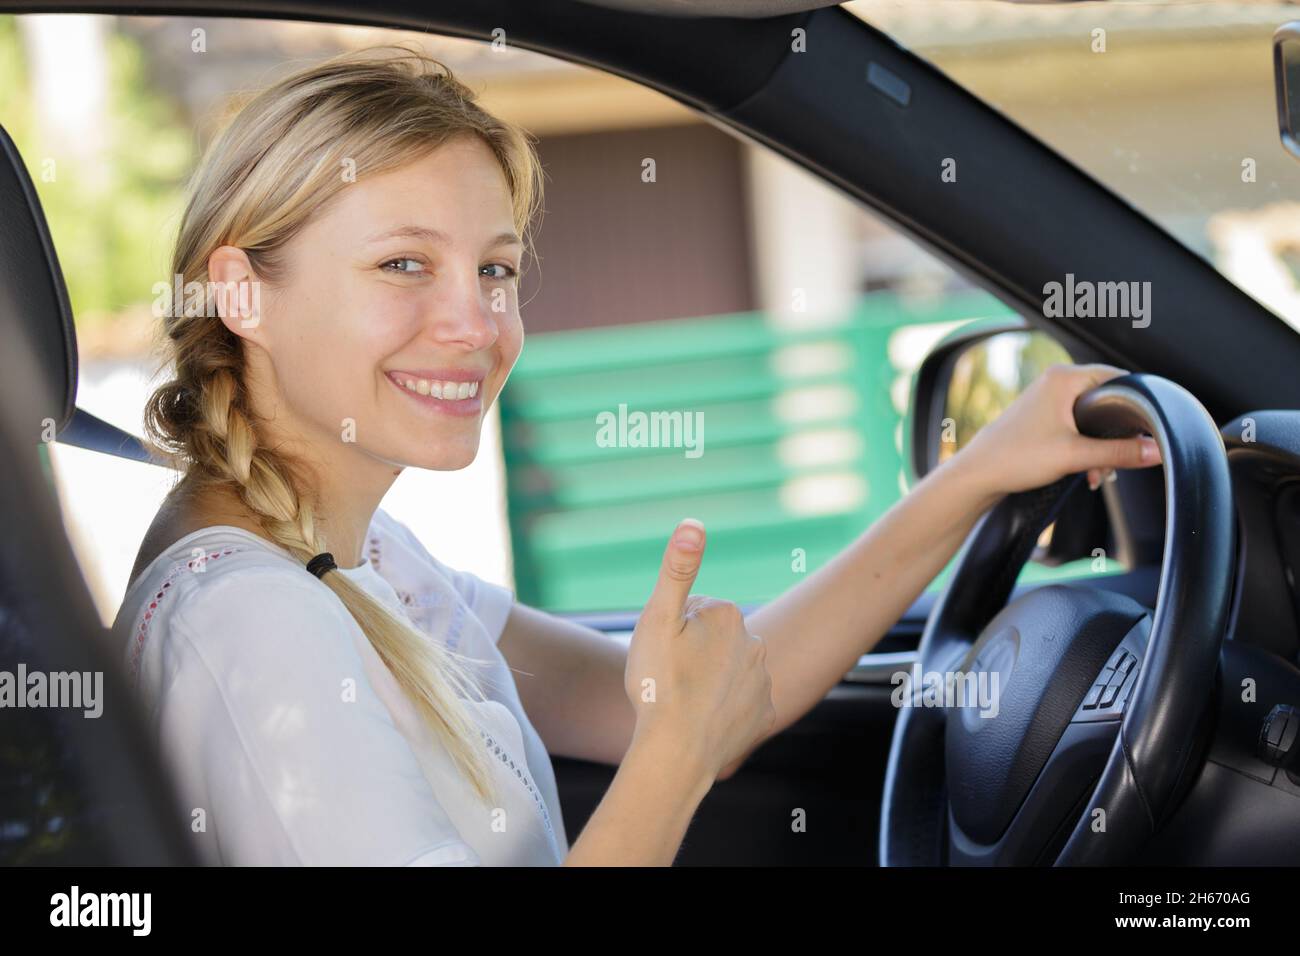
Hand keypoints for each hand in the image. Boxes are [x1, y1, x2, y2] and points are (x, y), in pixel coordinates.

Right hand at [624, 519, 775, 781]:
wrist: (677, 752)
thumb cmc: (660, 684)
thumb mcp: (658, 619)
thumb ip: (677, 569)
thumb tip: (694, 523)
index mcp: (727, 615)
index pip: (692, 610)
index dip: (670, 630)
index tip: (661, 652)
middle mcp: (754, 641)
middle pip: (712, 639)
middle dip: (692, 652)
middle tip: (669, 677)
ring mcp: (762, 680)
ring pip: (728, 670)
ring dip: (708, 679)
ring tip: (684, 700)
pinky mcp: (764, 714)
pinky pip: (740, 702)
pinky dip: (723, 708)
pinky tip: (704, 718)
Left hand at [953, 363, 1161, 498]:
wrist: (978, 474)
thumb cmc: (1017, 458)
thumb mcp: (1075, 456)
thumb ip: (1119, 452)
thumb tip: (1157, 451)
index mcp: (1063, 378)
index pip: (1118, 378)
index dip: (1137, 404)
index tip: (1147, 428)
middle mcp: (1055, 382)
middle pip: (1107, 402)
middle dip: (1115, 436)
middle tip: (1115, 462)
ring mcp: (1047, 399)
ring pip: (1093, 419)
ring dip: (1101, 448)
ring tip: (1096, 473)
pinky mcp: (1042, 418)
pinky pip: (1077, 428)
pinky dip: (1085, 449)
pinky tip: (1086, 472)